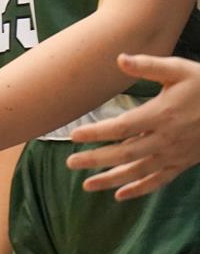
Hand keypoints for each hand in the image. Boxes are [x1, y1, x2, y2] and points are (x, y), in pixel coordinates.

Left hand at [67, 53, 199, 198]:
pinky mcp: (183, 163)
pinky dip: (140, 189)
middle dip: (96, 159)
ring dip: (112, 179)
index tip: (74, 136)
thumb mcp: (178, 70)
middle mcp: (166, 138)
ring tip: (87, 185)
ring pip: (139, 171)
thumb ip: (148, 66)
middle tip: (70, 163)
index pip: (122, 127)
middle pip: (125, 153)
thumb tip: (119, 58)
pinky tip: (120, 195)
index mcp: (161, 115)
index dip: (97, 132)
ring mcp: (174, 154)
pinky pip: (159, 180)